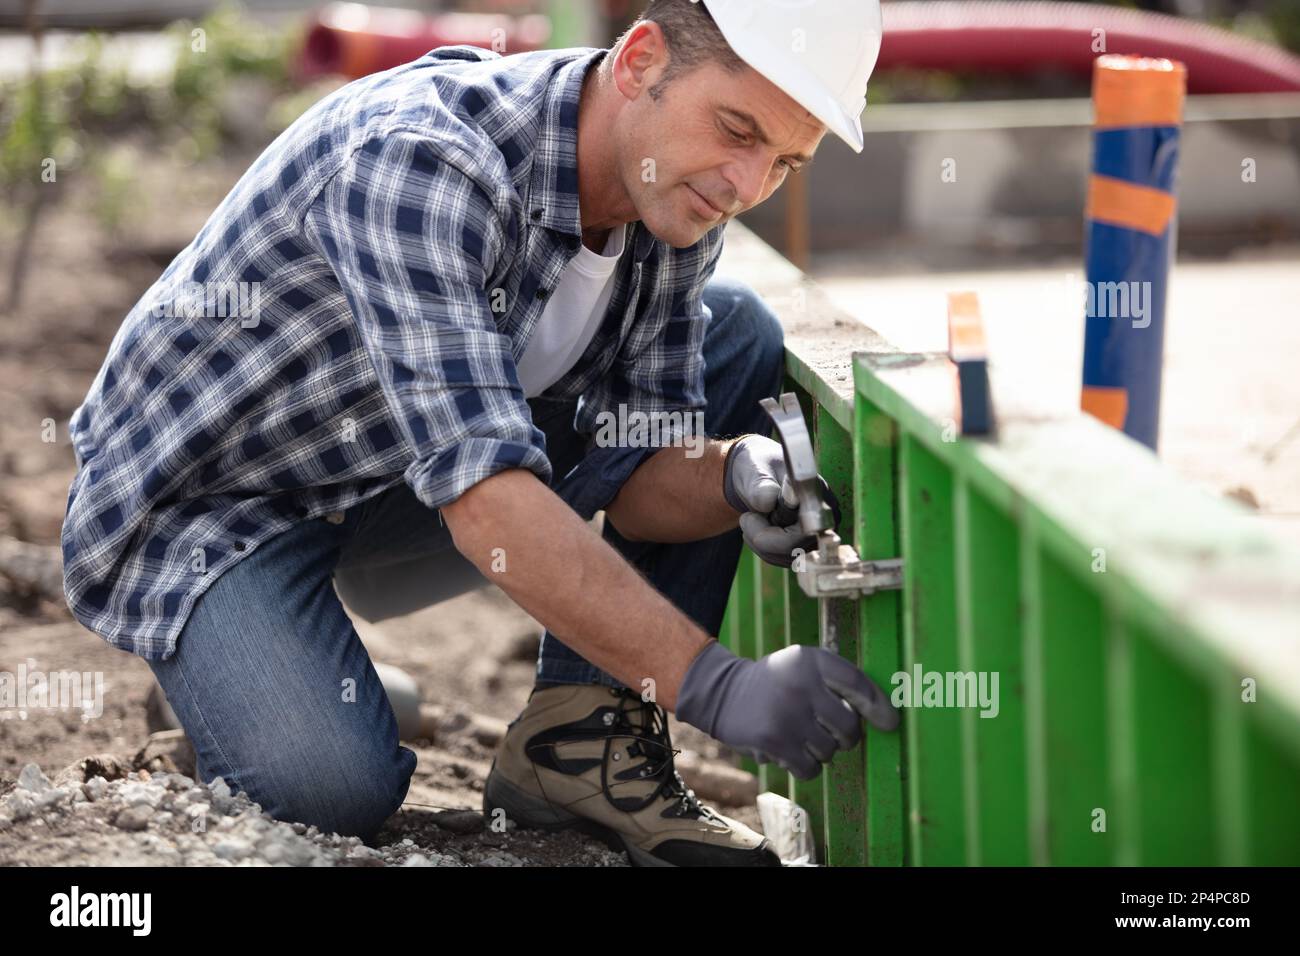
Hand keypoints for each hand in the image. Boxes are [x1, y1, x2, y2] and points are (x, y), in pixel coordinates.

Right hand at [675, 641, 899, 779]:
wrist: (723, 693)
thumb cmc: (777, 682)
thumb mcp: (803, 665)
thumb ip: (837, 681)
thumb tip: (886, 716)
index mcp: (812, 660)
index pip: (858, 684)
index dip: (879, 707)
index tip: (890, 723)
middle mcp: (802, 684)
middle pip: (849, 727)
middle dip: (846, 737)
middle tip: (830, 732)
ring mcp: (787, 714)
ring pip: (830, 751)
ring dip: (820, 750)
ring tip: (800, 735)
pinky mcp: (773, 740)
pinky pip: (810, 768)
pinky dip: (806, 766)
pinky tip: (790, 751)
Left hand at [723, 435, 839, 567]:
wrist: (757, 474)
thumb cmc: (757, 467)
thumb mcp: (754, 469)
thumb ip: (761, 485)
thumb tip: (768, 502)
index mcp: (817, 492)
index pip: (807, 527)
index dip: (778, 535)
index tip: (748, 519)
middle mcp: (824, 516)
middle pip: (797, 547)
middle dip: (762, 538)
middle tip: (745, 517)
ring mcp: (817, 533)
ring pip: (787, 557)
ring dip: (760, 543)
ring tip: (749, 517)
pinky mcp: (805, 545)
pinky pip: (782, 559)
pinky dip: (764, 548)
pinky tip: (757, 528)